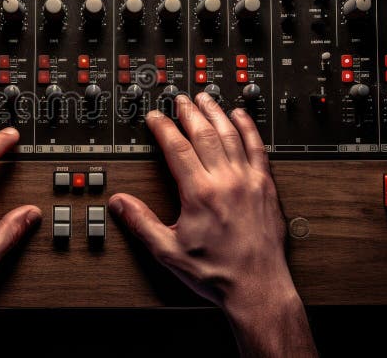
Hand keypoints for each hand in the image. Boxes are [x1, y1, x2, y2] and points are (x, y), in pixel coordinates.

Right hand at [109, 94, 315, 356]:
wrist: (257, 288)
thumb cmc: (216, 273)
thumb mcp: (168, 251)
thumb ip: (141, 223)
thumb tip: (119, 204)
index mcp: (200, 193)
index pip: (177, 147)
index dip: (163, 128)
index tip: (155, 118)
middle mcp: (226, 181)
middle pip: (204, 134)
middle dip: (188, 112)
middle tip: (179, 99)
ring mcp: (249, 181)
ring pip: (231, 135)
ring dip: (215, 113)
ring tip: (205, 99)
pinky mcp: (266, 187)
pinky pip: (257, 148)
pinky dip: (248, 129)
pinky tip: (241, 117)